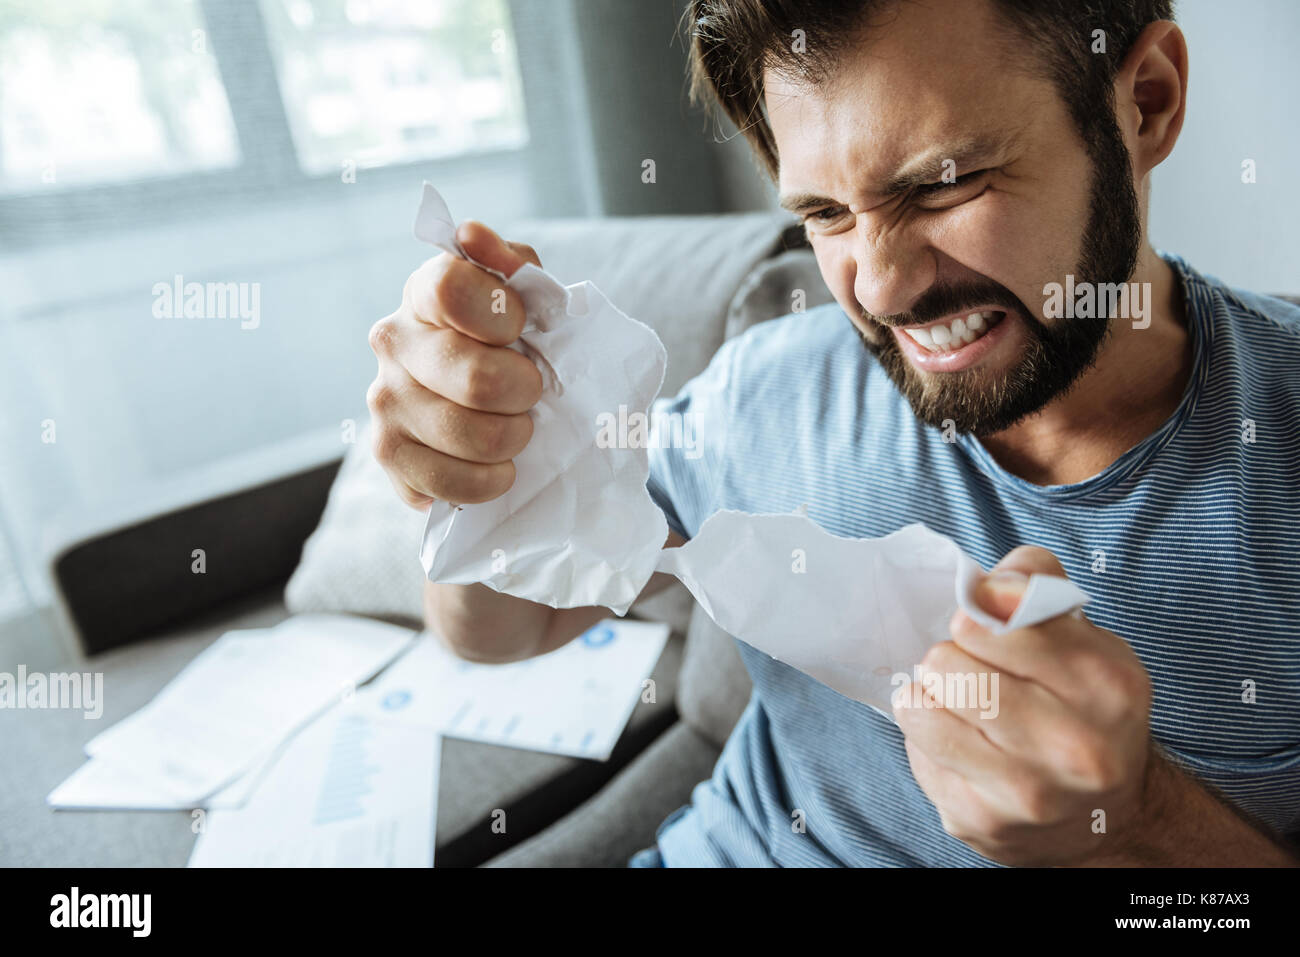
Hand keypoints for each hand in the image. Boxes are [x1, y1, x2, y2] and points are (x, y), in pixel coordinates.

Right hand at [367, 222, 543, 508]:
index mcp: (423, 293)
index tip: (521, 328)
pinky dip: (489, 482)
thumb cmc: (508, 340)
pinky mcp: (389, 459)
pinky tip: (497, 467)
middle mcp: (391, 343)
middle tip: (530, 391)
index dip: (505, 314)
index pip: (453, 289)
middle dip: (524, 390)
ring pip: (470, 436)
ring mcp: (383, 404)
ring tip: (517, 429)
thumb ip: (513, 264)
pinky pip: (451, 486)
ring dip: (513, 439)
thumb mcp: (523, 294)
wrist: (483, 401)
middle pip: (476, 378)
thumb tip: (472, 236)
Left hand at [892, 546, 1153, 865]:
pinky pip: (916, 752)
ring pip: (922, 709)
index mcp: (1106, 683)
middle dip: (949, 659)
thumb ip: (1036, 584)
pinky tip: (959, 744)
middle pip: (948, 664)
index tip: (978, 628)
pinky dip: (927, 739)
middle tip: (968, 671)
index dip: (974, 616)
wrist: (1107, 819)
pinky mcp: (980, 821)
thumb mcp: (1087, 637)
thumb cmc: (1084, 709)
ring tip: (955, 701)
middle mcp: (1074, 744)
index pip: (993, 620)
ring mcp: (1026, 791)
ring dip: (928, 696)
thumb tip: (981, 582)